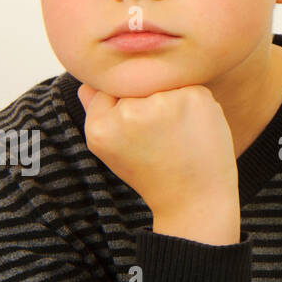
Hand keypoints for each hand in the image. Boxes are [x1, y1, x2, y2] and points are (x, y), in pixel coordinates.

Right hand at [77, 83, 239, 235]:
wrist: (194, 197)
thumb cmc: (152, 171)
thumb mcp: (113, 149)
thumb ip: (97, 113)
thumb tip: (87, 83)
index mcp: (100, 127)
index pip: (107, 90)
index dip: (126, 108)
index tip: (140, 133)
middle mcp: (128, 113)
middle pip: (135, 85)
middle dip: (148, 103)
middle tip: (160, 138)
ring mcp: (163, 102)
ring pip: (162, 83)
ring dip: (171, 99)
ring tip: (177, 134)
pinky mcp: (194, 96)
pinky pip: (188, 84)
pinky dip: (192, 102)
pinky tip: (194, 127)